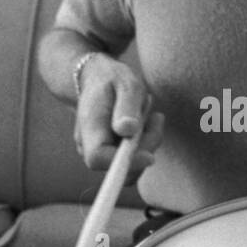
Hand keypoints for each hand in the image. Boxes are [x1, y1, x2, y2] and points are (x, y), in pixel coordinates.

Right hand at [73, 55, 163, 181]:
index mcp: (89, 127)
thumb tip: (127, 130)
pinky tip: (147, 122)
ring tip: (151, 114)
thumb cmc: (112, 78)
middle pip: (120, 167)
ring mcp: (99, 152)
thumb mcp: (125, 83)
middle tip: (157, 118)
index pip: (98, 158)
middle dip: (145, 148)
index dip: (124, 162)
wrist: (97, 79)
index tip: (151, 156)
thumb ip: (127, 105)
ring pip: (131, 164)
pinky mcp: (111, 154)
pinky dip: (146, 142)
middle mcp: (89, 145)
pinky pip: (134, 158)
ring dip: (149, 141)